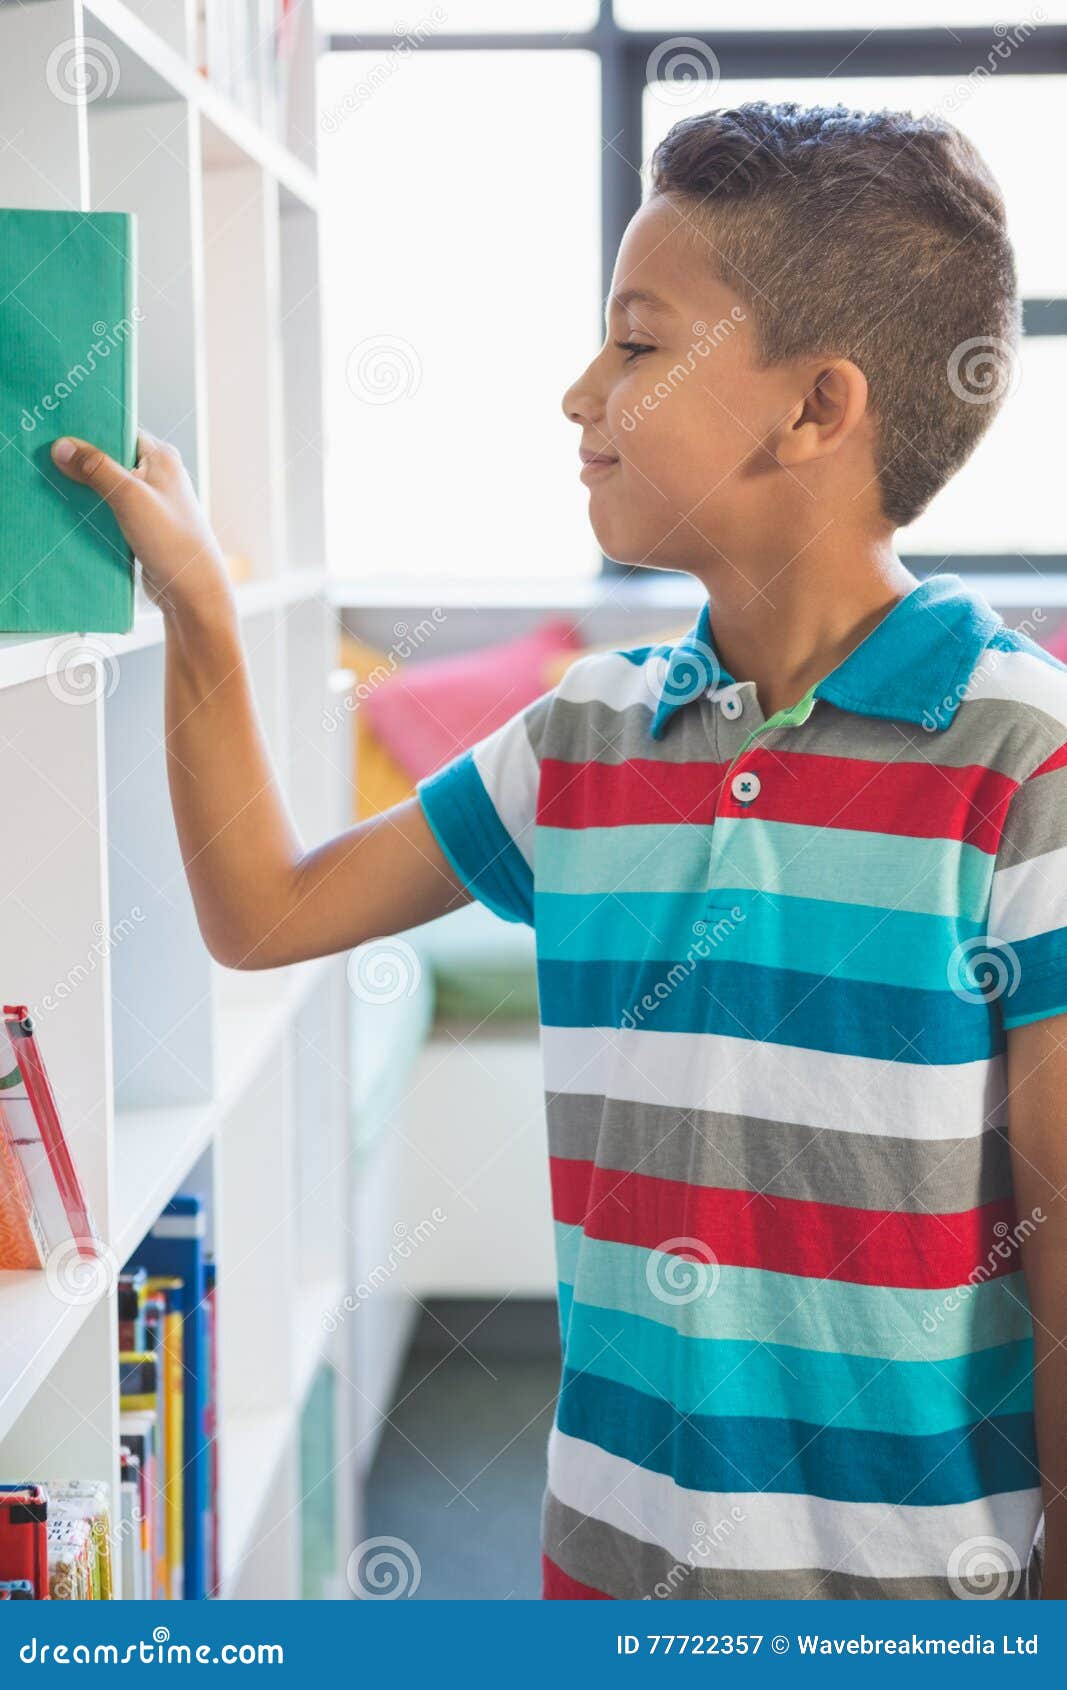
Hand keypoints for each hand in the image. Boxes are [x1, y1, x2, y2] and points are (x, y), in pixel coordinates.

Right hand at [51, 429, 234, 621]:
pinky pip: (110, 510)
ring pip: (107, 487)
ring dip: (84, 489)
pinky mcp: (142, 525)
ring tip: (50, 484)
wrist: (191, 592)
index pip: (119, 431)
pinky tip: (68, 512)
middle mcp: (158, 475)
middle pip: (110, 459)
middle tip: (46, 459)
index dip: (89, 431)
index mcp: (161, 457)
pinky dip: (92, 511)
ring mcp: (150, 502)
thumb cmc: (172, 541)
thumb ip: (96, 469)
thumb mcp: (129, 497)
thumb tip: (62, 446)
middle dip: (81, 462)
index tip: (56, 431)